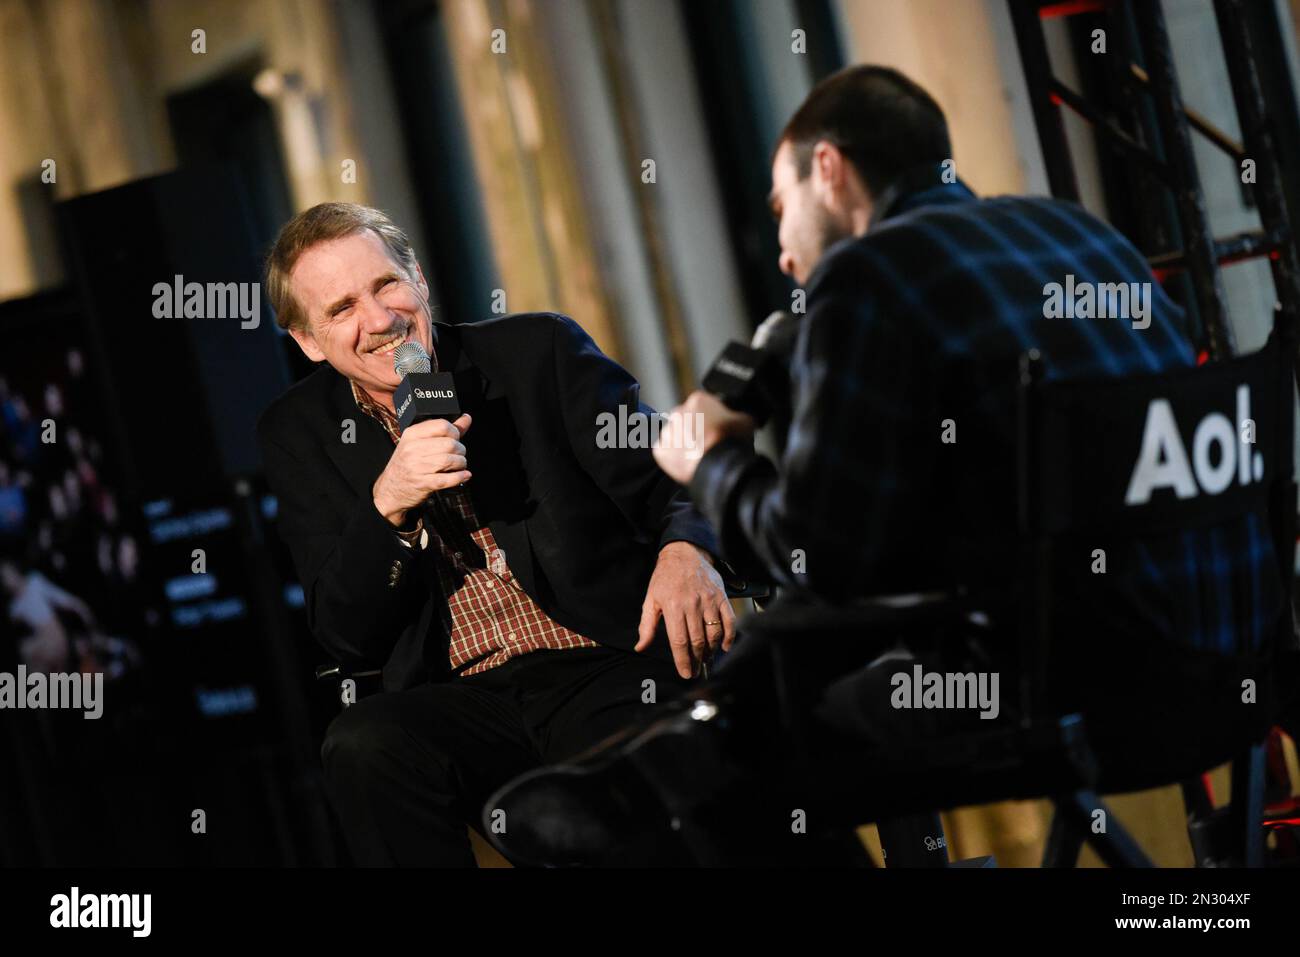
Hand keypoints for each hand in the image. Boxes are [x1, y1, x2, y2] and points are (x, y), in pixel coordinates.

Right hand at [372, 413, 472, 525]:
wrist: (390, 489)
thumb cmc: (407, 463)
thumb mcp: (419, 442)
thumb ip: (444, 431)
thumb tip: (466, 418)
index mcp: (412, 434)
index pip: (442, 425)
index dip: (455, 432)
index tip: (456, 438)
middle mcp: (412, 449)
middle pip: (450, 444)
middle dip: (460, 450)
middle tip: (458, 454)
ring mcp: (417, 467)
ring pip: (450, 460)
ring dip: (461, 463)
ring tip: (459, 465)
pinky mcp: (422, 484)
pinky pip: (447, 479)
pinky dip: (460, 477)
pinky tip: (464, 475)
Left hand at [634, 541, 735, 678]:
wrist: (684, 553)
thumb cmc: (665, 577)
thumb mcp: (650, 599)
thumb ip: (646, 626)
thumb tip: (640, 647)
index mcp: (673, 606)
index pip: (679, 641)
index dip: (683, 660)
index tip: (685, 673)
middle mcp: (692, 604)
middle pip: (697, 640)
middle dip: (697, 659)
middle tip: (696, 669)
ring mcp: (709, 600)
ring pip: (714, 633)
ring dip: (711, 650)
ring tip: (706, 658)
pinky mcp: (722, 596)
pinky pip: (729, 620)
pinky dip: (729, 636)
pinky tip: (724, 646)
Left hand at [652, 391, 754, 485]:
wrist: (716, 467)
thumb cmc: (728, 443)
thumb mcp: (746, 421)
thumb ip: (740, 414)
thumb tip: (741, 418)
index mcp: (698, 400)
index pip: (703, 405)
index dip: (711, 417)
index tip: (716, 427)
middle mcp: (679, 413)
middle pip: (686, 419)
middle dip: (695, 429)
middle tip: (708, 442)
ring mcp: (668, 432)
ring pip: (675, 435)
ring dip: (684, 442)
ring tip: (698, 454)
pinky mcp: (661, 450)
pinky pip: (667, 452)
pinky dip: (675, 457)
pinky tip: (688, 461)